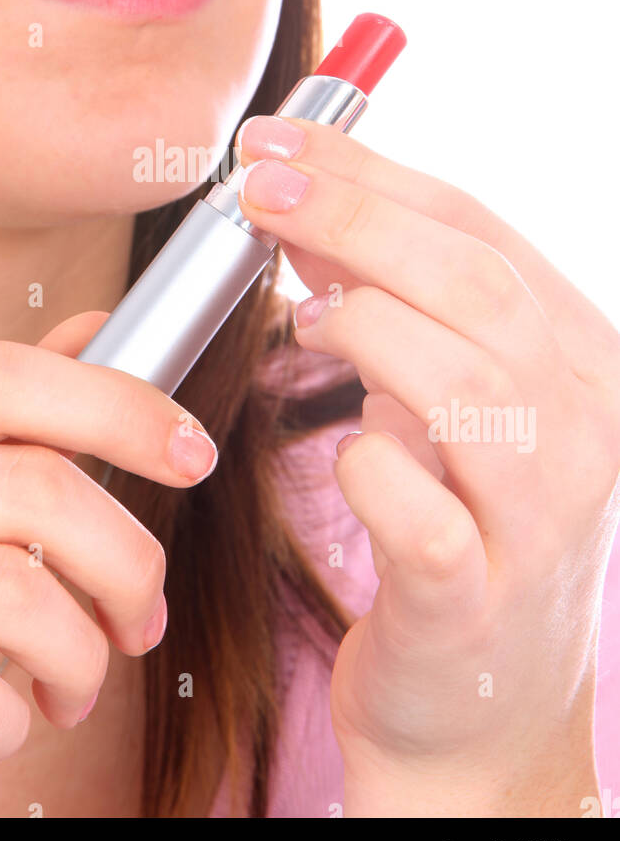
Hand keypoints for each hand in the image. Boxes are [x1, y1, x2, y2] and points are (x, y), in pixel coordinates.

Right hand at [0, 311, 217, 817]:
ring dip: (80, 650)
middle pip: (27, 486)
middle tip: (141, 616)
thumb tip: (96, 326)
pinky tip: (4, 724)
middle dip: (125, 559)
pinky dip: (15, 723)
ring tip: (74, 684)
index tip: (192, 450)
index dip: (115, 404)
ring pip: (12, 592)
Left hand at [236, 114, 618, 812]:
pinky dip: (370, 466)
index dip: (372, 175)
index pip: (482, 231)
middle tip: (257, 192)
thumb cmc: (454, 518)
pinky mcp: (473, 606)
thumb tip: (302, 203)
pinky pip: (425, 519)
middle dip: (355, 222)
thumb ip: (391, 301)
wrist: (478, 699)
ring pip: (470, 386)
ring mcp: (539, 525)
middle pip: (477, 289)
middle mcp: (583, 432)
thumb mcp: (441, 394)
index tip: (276, 141)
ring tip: (307, 321)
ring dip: (366, 329)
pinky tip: (347, 452)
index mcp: (579, 359)